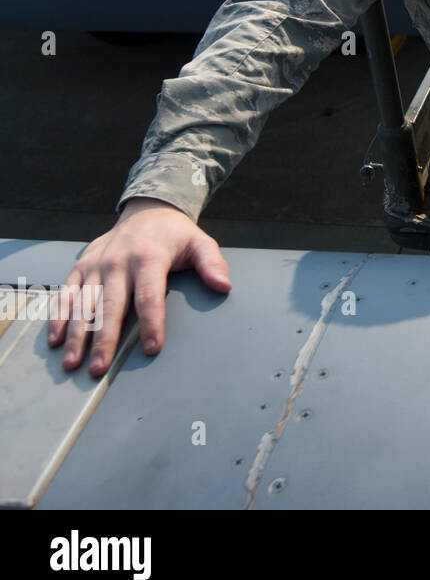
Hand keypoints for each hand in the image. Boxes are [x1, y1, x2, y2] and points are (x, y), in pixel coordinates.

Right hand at [47, 198, 230, 375]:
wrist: (147, 210)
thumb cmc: (175, 235)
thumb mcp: (200, 243)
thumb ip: (212, 263)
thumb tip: (223, 286)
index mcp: (149, 256)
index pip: (149, 295)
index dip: (151, 323)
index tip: (152, 348)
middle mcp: (117, 261)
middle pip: (110, 305)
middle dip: (104, 339)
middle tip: (100, 369)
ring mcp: (96, 264)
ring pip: (83, 304)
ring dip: (76, 335)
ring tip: (73, 364)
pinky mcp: (81, 266)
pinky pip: (66, 294)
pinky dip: (58, 317)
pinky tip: (56, 341)